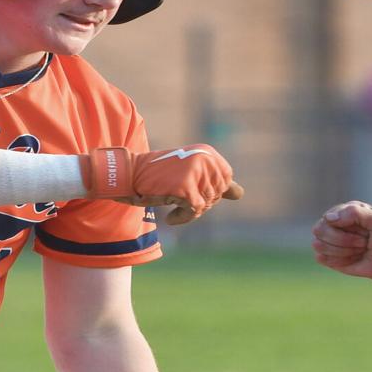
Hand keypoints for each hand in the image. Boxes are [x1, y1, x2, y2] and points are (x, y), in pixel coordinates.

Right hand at [83, 145, 243, 223]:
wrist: (130, 175)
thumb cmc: (160, 176)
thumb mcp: (193, 175)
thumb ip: (218, 183)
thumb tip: (241, 194)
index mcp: (208, 153)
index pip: (225, 182)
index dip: (210, 193)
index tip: (190, 189)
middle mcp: (204, 159)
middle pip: (216, 196)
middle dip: (200, 203)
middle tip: (178, 197)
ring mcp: (195, 172)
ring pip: (206, 205)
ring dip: (189, 211)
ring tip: (173, 202)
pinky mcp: (185, 187)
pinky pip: (195, 211)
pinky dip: (183, 218)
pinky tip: (171, 218)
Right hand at [312, 201, 371, 284]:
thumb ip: (356, 213)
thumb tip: (328, 217)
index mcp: (345, 210)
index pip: (328, 218)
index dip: (345, 230)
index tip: (365, 234)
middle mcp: (335, 223)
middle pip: (319, 230)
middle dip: (343, 241)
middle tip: (363, 243)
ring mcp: (330, 239)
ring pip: (318, 245)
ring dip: (342, 252)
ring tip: (359, 250)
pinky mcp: (329, 256)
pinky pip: (321, 258)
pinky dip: (338, 261)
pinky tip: (352, 258)